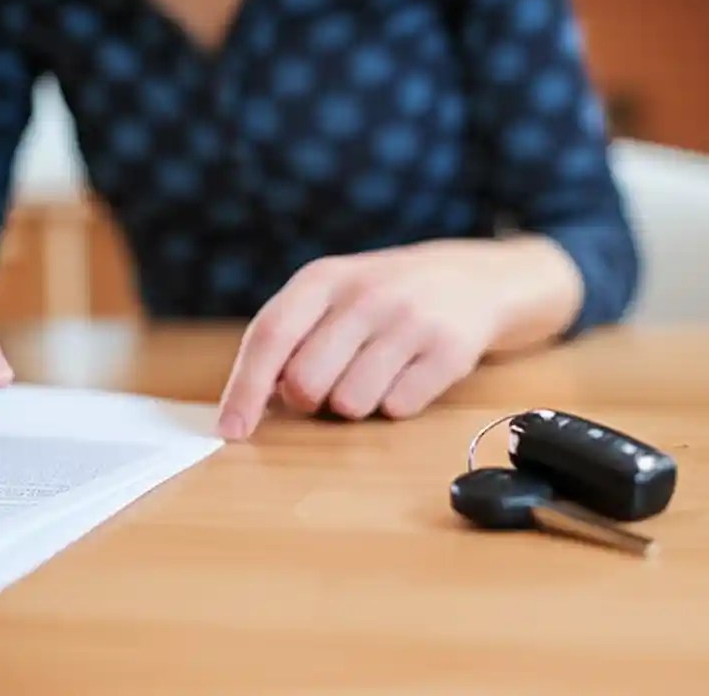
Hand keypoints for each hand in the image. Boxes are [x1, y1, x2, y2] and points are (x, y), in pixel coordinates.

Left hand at [216, 237, 581, 436]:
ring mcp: (411, 322)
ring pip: (351, 404)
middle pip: (305, 384)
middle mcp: (367, 295)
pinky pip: (397, 409)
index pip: (270, 337)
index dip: (244, 389)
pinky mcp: (449, 352)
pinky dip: (396, 404)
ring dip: (357, 404)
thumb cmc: (388, 295)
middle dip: (310, 400)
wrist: (477, 278)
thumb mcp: (336, 293)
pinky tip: (409, 375)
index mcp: (325, 278)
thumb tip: (251, 401)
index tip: (231, 430)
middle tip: (332, 382)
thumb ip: (292, 335)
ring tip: (376, 373)